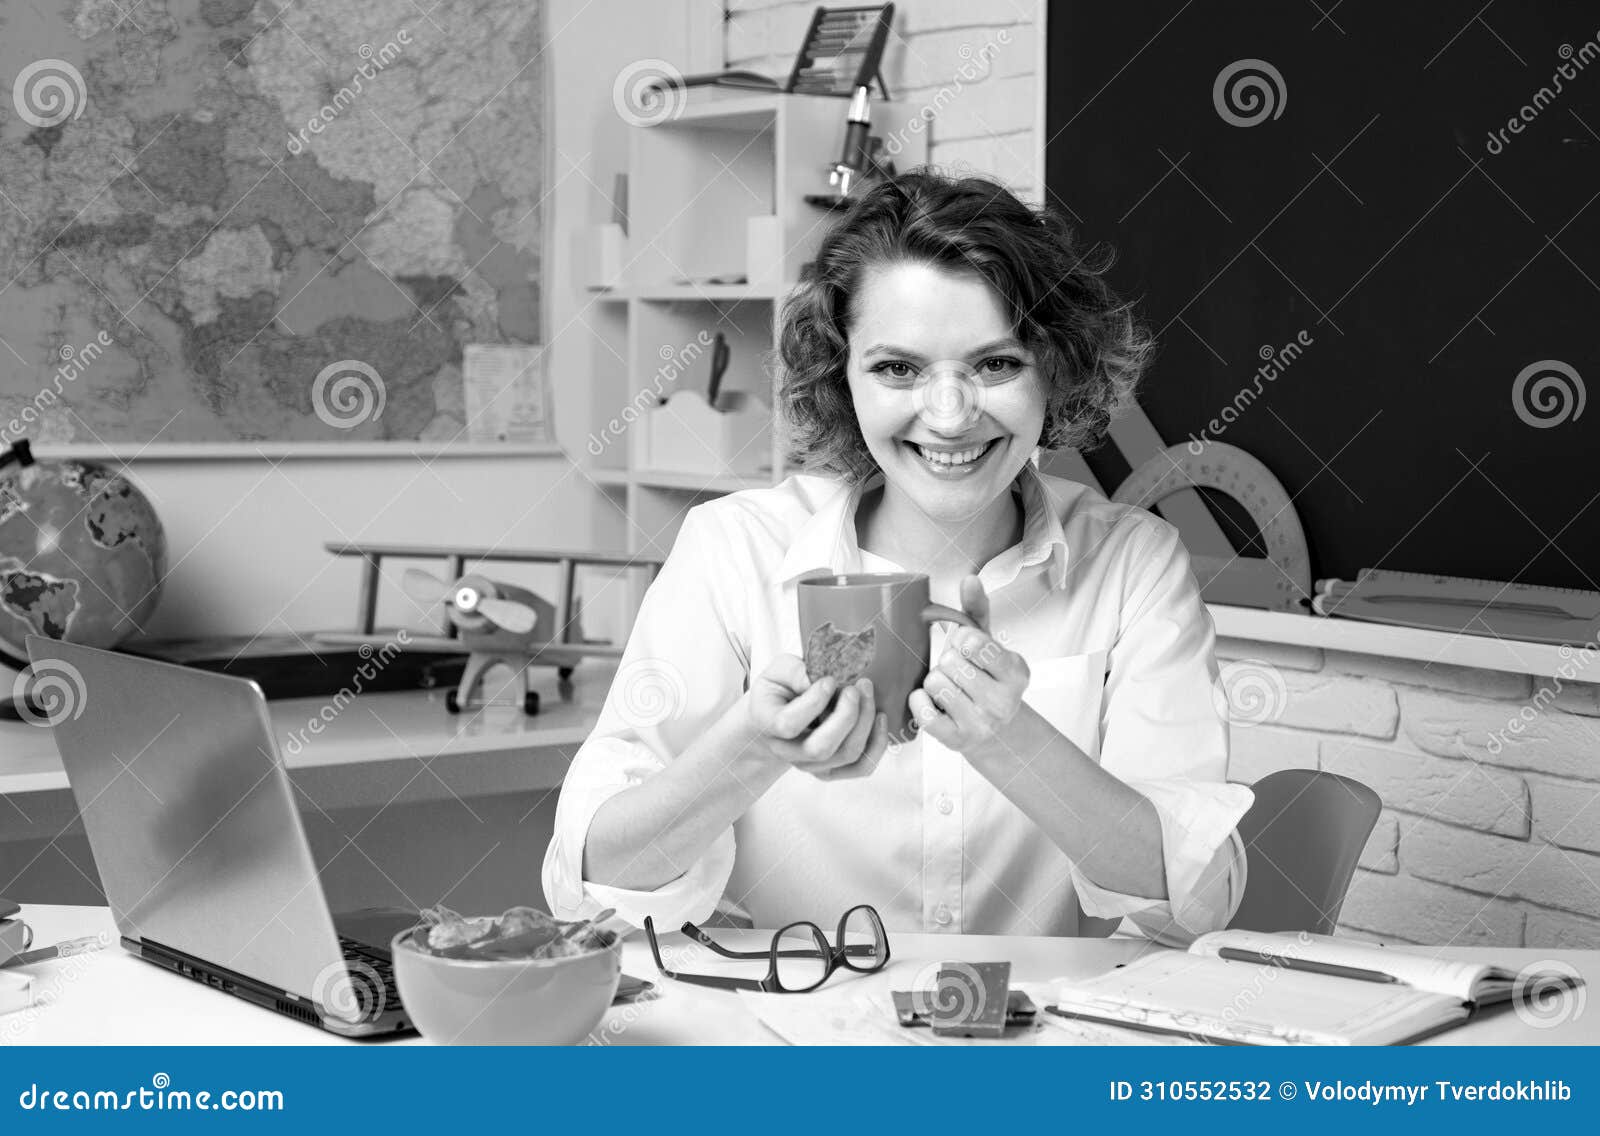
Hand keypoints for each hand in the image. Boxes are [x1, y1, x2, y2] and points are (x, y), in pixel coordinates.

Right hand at [742, 654, 889, 780]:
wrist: (774, 718)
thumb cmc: (778, 692)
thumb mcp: (778, 672)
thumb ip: (795, 671)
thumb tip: (822, 680)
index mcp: (768, 724)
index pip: (789, 724)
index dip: (814, 701)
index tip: (829, 679)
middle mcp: (788, 752)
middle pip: (821, 748)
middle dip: (847, 716)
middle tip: (855, 688)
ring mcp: (810, 765)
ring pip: (846, 755)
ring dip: (865, 722)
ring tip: (867, 692)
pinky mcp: (831, 770)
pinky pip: (861, 767)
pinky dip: (877, 744)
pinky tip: (880, 718)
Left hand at [909, 576, 1029, 760]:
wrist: (994, 730)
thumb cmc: (985, 678)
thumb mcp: (988, 643)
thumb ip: (977, 609)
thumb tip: (970, 579)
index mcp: (1016, 672)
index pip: (975, 643)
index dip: (963, 641)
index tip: (968, 648)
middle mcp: (1003, 702)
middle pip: (949, 663)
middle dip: (947, 661)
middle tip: (958, 672)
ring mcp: (981, 725)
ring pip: (934, 684)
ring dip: (934, 681)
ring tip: (949, 687)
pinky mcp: (957, 741)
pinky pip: (923, 712)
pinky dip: (919, 701)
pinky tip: (931, 701)